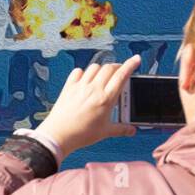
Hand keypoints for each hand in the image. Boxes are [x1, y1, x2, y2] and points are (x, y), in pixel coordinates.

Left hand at [26, 55, 140, 155]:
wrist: (58, 135)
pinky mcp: (68, 87)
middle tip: (120, 72)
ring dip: (101, 69)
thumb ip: (121, 129)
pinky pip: (77, 72)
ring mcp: (80, 87)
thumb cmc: (81, 134)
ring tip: (103, 76)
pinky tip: (85, 79)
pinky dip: (83, 72)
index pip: (121, 76)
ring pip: (94, 67)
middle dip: (117, 67)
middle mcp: (93, 89)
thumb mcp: (105, 132)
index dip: (131, 65)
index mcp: (105, 99)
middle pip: (109, 68)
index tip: (136, 59)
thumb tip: (131, 130)